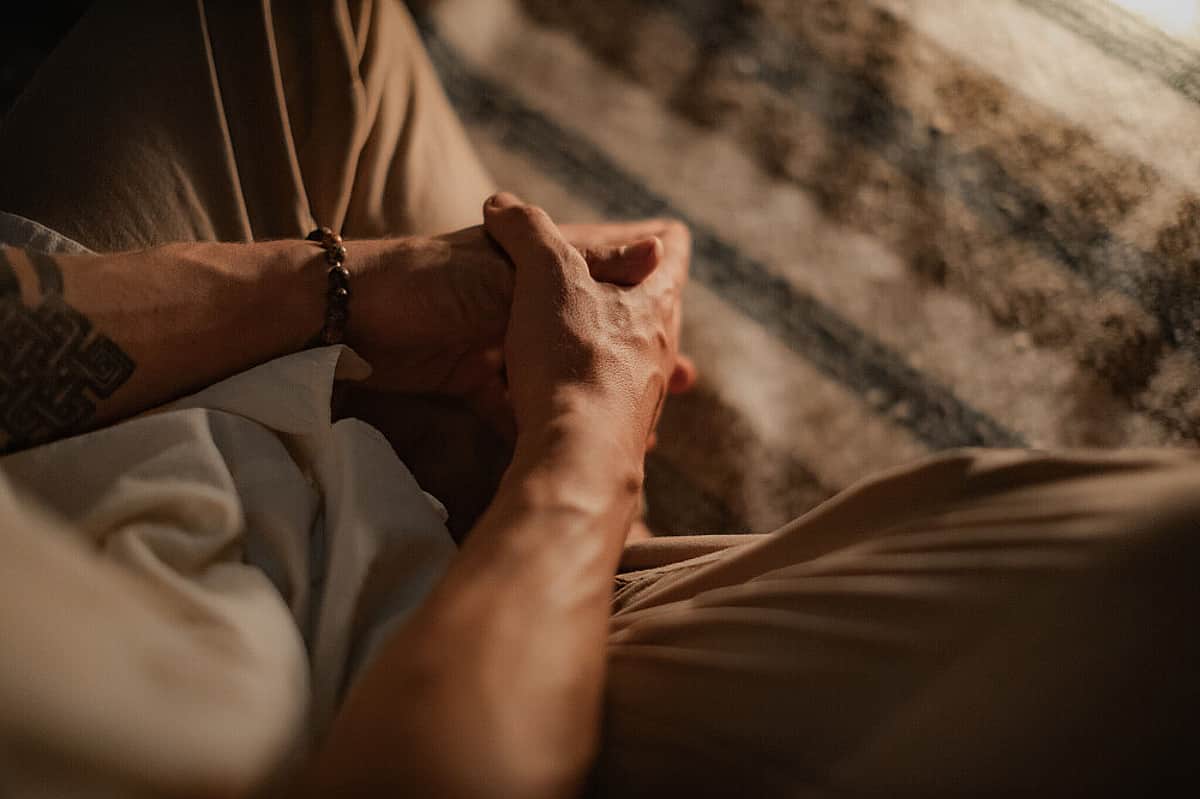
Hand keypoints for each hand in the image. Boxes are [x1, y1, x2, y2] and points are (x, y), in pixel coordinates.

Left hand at [346, 225, 660, 395]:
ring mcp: (497, 338)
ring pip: (561, 365)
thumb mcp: (505, 274)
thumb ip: (576, 266)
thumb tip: (661, 250)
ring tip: (645, 422)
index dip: (646, 267)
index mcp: (531, 261)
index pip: (602, 254)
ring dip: (597, 391)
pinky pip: (519, 401)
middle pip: (590, 318)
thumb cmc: (428, 285)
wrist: (348, 319)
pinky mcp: (474, 379)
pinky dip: (543, 418)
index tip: (686, 283)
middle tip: (684, 375)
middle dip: (633, 348)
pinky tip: (573, 444)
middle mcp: (519, 296)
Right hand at [483, 192, 690, 457]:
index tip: (668, 232)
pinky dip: (593, 403)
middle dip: (649, 300)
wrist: (575, 450)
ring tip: (616, 349)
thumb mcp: (545, 274)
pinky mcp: (614, 436)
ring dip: (626, 353)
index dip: (666, 239)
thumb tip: (504, 204)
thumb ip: (528, 231)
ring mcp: (640, 396)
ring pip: (637, 365)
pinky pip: (602, 410)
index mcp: (649, 301)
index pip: (671, 255)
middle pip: (659, 315)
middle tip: (649, 287)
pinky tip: (573, 413)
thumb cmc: (569, 353)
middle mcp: (655, 350)